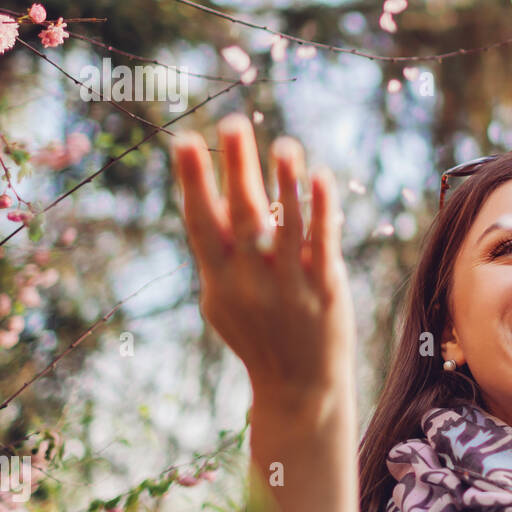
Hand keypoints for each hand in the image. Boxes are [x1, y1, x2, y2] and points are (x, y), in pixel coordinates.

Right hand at [170, 113, 355, 425]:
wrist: (298, 388)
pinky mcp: (326, 288)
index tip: (185, 140)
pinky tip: (322, 176)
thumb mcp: (224, 302)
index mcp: (218, 280)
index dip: (192, 181)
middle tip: (232, 122)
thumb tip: (206, 201)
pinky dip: (322, 209)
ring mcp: (290, 284)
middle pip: (241, 215)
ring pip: (287, 224)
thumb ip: (218, 257)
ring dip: (285, 182)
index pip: (201, 222)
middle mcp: (251, 280)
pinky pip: (323, 241)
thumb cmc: (258, 337)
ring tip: (284, 144)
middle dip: (236, 168)